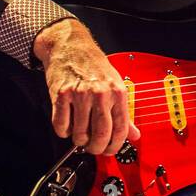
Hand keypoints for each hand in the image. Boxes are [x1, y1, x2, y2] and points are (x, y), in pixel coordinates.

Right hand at [33, 20, 140, 155]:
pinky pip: (61, 125)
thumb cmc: (93, 64)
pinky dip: (64, 131)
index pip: (121, 129)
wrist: (70, 45)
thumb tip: (134, 135)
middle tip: (93, 147)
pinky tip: (68, 124)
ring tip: (80, 134)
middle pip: (100, 136)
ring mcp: (80, 94)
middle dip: (96, 148)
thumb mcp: (115, 84)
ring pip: (80, 134)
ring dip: (79, 141)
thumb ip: (124, 113)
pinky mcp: (61, 95)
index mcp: (117, 92)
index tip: (109, 150)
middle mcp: (100, 93)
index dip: (114, 146)